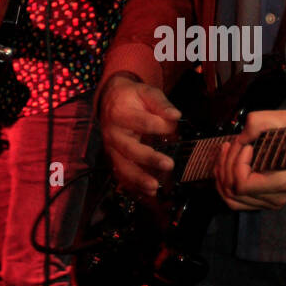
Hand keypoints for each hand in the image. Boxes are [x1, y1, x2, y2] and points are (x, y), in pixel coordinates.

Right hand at [99, 75, 181, 196]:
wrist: (109, 100)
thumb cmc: (131, 97)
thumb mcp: (146, 92)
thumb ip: (161, 103)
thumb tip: (176, 116)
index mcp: (120, 113)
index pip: (143, 122)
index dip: (160, 126)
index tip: (174, 126)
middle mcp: (113, 133)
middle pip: (130, 149)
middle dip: (149, 158)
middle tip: (169, 164)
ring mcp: (111, 148)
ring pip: (122, 167)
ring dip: (138, 179)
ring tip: (154, 188)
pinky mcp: (112, 159)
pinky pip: (121, 175)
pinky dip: (133, 187)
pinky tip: (148, 193)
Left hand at [215, 109, 285, 210]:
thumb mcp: (285, 120)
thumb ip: (259, 122)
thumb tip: (241, 138)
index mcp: (283, 183)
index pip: (242, 184)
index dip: (237, 164)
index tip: (247, 146)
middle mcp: (276, 198)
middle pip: (233, 192)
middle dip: (225, 165)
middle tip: (232, 144)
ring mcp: (270, 203)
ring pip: (231, 200)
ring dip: (222, 175)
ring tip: (226, 153)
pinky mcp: (265, 202)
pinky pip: (237, 201)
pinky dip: (226, 184)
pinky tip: (227, 165)